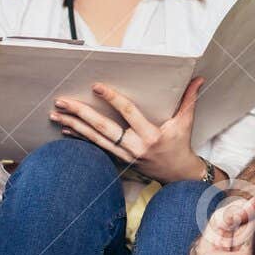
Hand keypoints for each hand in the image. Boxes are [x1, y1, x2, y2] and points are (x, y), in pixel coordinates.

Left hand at [50, 77, 208, 182]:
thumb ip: (189, 99)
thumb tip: (198, 79)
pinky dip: (80, 138)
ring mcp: (124, 155)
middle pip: (103, 128)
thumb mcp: (186, 122)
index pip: (128, 113)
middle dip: (81, 114)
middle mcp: (135, 146)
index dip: (112, 99)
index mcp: (151, 135)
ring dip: (74, 125)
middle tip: (63, 101)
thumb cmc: (181, 145)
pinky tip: (66, 129)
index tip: (96, 87)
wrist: (178, 175)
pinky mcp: (118, 159)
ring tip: (56, 114)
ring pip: (94, 138)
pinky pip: (95, 147)